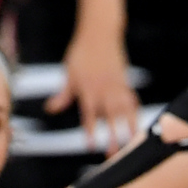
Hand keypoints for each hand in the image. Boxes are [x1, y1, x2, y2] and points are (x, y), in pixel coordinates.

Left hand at [48, 30, 138, 152]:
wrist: (99, 32)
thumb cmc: (81, 53)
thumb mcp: (69, 74)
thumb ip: (63, 95)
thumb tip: (49, 109)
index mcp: (88, 89)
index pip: (88, 115)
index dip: (90, 131)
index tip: (90, 147)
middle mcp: (104, 90)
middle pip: (109, 117)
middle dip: (112, 136)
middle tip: (113, 155)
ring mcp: (116, 86)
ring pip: (124, 111)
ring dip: (128, 128)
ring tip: (132, 144)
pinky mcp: (125, 82)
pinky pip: (132, 101)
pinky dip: (135, 114)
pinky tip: (138, 127)